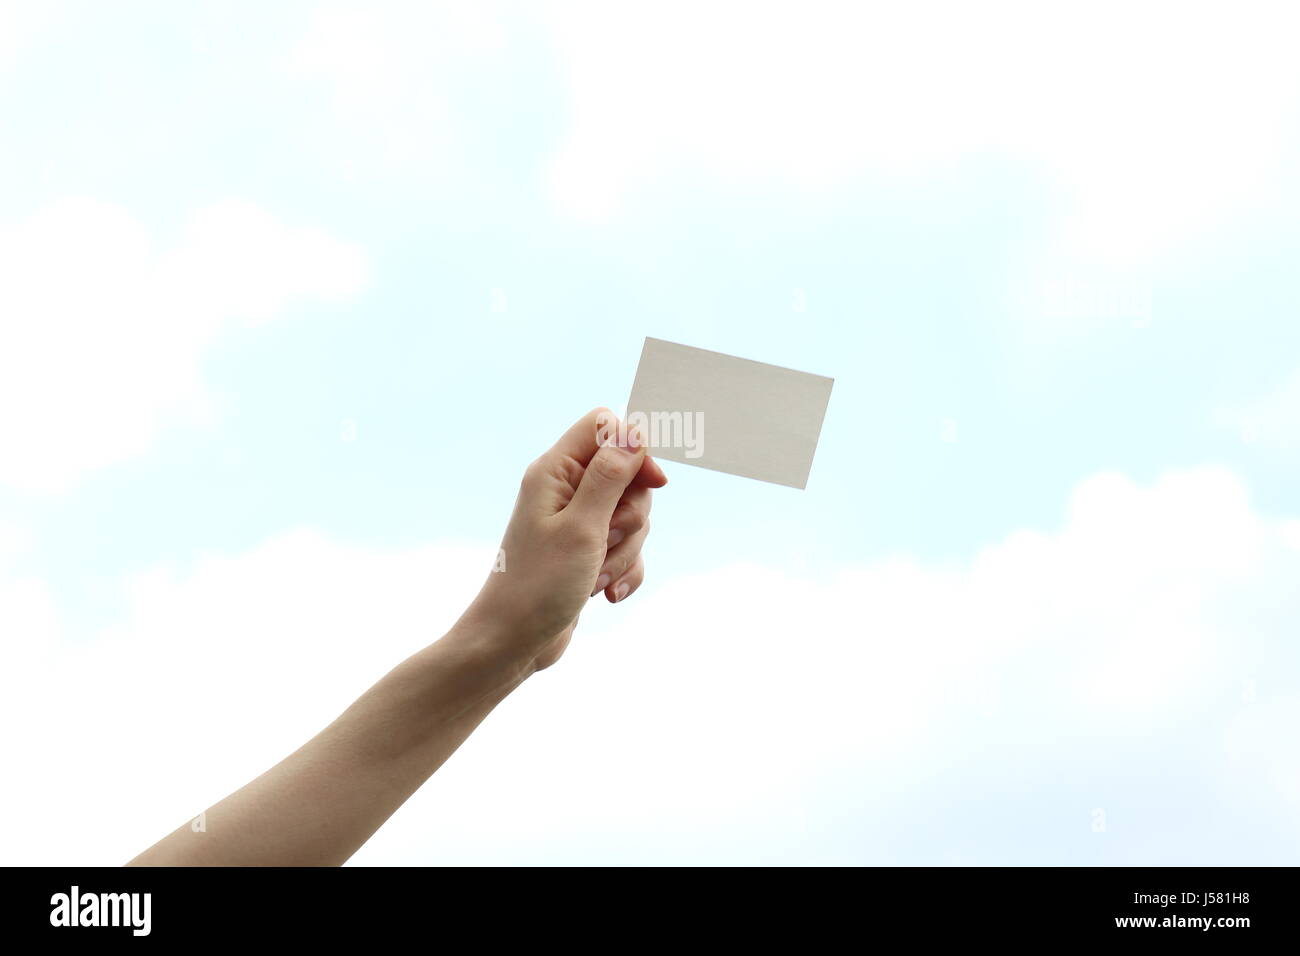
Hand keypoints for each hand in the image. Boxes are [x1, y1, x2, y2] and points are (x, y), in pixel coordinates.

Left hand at [461, 408, 667, 670]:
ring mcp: (574, 523)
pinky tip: (606, 594)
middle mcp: (563, 490)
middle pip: (627, 475)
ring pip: (630, 515)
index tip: (652, 484)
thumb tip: (634, 432)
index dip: (635, 449)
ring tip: (597, 577)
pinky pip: (624, 548)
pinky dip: (623, 570)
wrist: (511, 643)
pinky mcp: (584, 552)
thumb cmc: (538, 585)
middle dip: (632, 514)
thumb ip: (610, 476)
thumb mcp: (583, 527)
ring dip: (626, 550)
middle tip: (607, 539)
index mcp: (554, 472)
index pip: (604, 427)